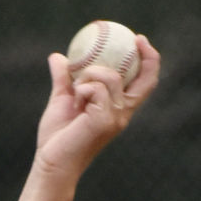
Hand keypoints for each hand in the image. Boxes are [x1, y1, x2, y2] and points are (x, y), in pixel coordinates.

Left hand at [34, 35, 159, 182]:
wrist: (51, 162)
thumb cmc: (57, 138)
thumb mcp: (62, 100)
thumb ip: (64, 79)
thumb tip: (58, 56)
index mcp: (118, 109)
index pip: (144, 84)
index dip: (149, 60)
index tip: (138, 40)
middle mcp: (123, 114)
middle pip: (147, 80)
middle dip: (148, 56)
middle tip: (136, 38)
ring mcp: (116, 118)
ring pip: (110, 76)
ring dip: (89, 75)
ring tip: (76, 92)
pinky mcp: (105, 120)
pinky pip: (95, 87)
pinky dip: (81, 89)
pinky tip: (75, 104)